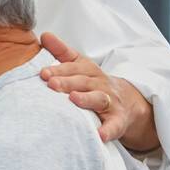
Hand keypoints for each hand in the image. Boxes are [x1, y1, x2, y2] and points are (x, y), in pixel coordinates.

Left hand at [38, 32, 155, 149]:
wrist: (127, 102)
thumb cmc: (94, 83)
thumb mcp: (80, 65)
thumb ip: (62, 51)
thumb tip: (44, 35)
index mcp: (89, 71)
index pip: (74, 68)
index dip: (59, 69)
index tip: (43, 72)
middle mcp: (100, 84)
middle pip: (83, 82)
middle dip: (67, 82)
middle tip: (51, 84)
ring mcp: (111, 102)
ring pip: (99, 99)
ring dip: (86, 99)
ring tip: (73, 100)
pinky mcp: (118, 120)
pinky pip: (114, 126)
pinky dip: (108, 130)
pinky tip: (99, 135)